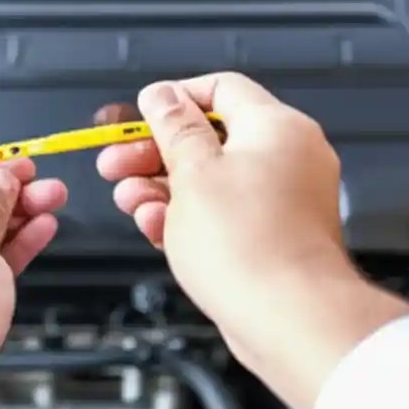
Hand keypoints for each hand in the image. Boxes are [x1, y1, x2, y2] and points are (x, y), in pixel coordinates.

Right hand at [97, 73, 408, 408]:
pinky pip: (227, 214)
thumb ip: (173, 127)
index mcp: (277, 127)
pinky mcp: (276, 236)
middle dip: (155, 152)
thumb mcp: (192, 172)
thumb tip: (162, 96)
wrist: (291, 319)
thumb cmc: (251, 248)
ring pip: (213, 179)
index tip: (139, 118)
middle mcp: (290, 157)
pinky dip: (191, 217)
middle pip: (210, 136)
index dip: (174, 99)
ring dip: (164, 189)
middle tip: (116, 164)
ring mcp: (286, 199)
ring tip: (132, 203)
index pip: (221, 89)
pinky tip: (160, 229)